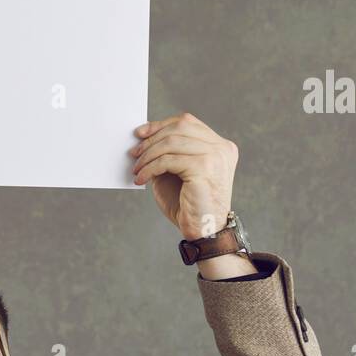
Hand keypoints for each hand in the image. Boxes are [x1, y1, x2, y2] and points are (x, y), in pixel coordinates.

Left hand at [129, 112, 237, 240]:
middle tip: (134, 154)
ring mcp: (215, 156)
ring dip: (148, 155)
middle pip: (179, 128)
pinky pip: (168, 160)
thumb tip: (143, 137)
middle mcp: (221, 148)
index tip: (140, 134)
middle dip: (152, 139)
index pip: (187, 123)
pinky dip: (150, 168)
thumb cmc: (188, 205)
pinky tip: (142, 179)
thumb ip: (168, 153)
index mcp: (220, 146)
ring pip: (172, 142)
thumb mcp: (176, 172)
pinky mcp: (204, 168)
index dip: (161, 125)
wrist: (204, 232)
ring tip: (137, 169)